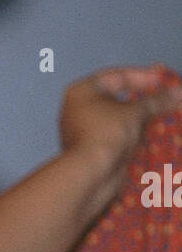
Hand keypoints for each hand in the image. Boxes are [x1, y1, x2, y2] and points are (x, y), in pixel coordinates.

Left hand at [59, 64, 181, 185]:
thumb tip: (178, 92)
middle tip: (166, 98)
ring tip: (165, 116)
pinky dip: (134, 135)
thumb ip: (156, 100)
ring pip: (119, 119)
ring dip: (141, 119)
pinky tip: (153, 136)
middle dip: (144, 100)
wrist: (90, 175)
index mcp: (82, 91)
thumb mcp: (135, 112)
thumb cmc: (106, 134)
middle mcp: (80, 108)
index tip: (164, 80)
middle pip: (118, 98)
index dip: (144, 76)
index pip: (118, 76)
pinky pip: (117, 137)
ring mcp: (85, 130)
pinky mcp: (94, 149)